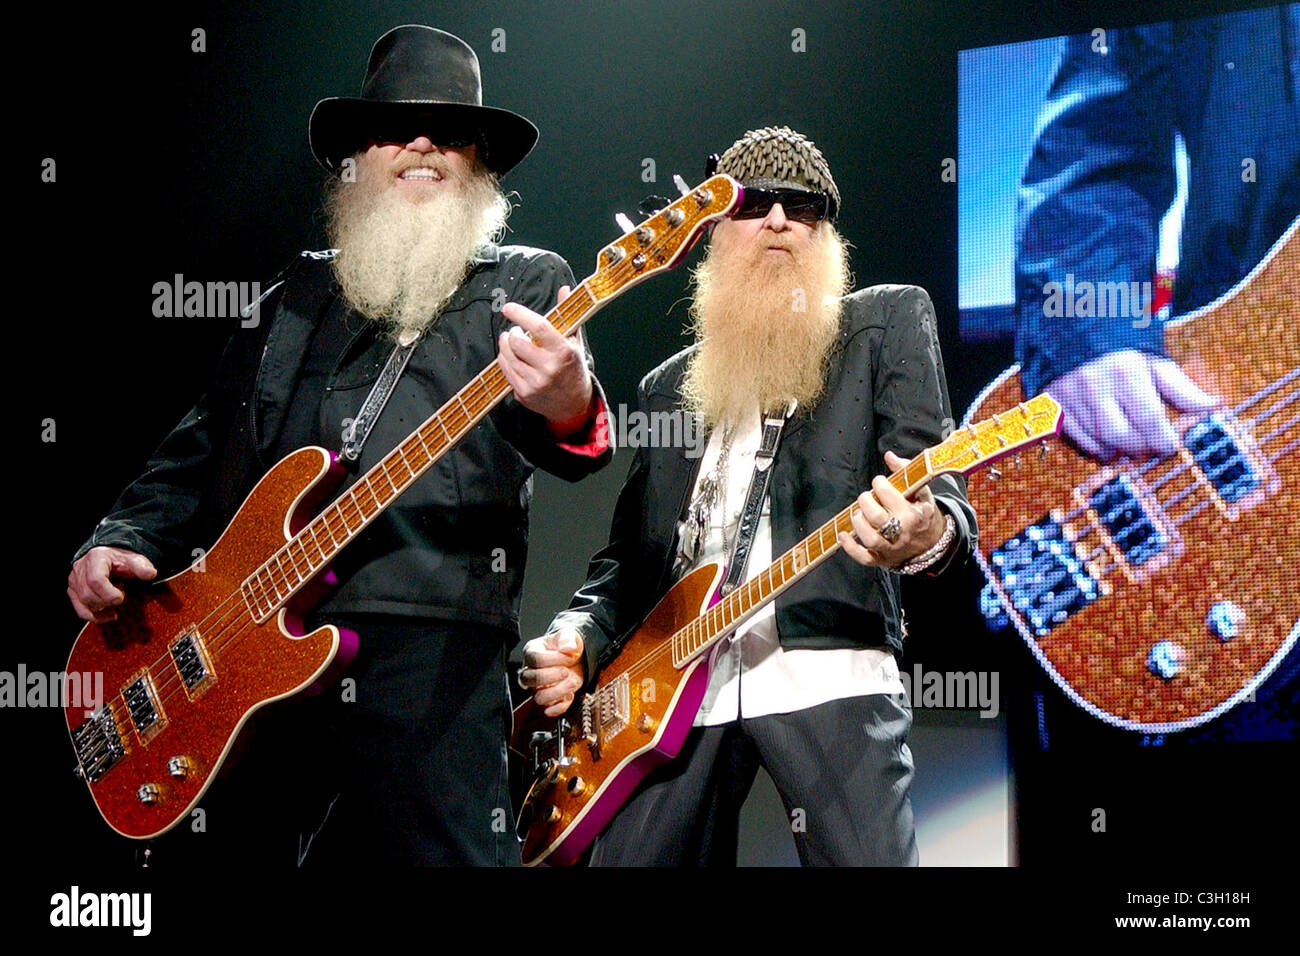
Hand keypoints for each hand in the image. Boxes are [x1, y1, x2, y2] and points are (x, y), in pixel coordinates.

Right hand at [67, 546, 156, 622]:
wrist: (109, 557)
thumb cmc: (121, 559)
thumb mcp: (134, 559)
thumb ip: (142, 566)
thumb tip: (151, 574)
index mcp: (95, 558)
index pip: (96, 580)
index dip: (109, 593)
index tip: (121, 597)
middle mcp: (80, 569)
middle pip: (88, 594)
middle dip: (106, 601)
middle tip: (121, 598)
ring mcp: (74, 581)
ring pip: (83, 603)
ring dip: (101, 609)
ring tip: (115, 603)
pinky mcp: (74, 591)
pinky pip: (80, 610)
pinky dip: (94, 617)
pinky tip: (109, 615)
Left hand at [499, 286, 593, 429]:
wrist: (574, 404)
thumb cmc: (573, 368)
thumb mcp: (575, 341)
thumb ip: (567, 315)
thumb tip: (565, 288)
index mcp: (563, 352)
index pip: (538, 327)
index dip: (520, 314)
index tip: (509, 308)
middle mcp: (549, 368)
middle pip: (517, 342)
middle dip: (512, 332)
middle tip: (516, 330)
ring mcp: (535, 383)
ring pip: (507, 356)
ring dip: (505, 345)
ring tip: (512, 341)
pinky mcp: (523, 394)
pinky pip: (505, 370)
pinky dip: (505, 360)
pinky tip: (511, 356)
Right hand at [519, 629, 584, 716]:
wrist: (575, 658)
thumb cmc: (566, 646)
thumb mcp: (568, 636)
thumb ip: (567, 639)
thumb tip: (568, 647)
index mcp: (532, 652)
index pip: (534, 659)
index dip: (553, 659)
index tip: (569, 656)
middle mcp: (531, 671)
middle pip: (529, 680)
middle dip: (550, 677)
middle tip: (566, 672)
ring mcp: (538, 688)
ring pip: (538, 698)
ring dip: (558, 692)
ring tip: (573, 683)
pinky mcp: (548, 701)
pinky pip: (548, 711)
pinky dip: (560, 707)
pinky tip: (570, 695)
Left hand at [839, 450, 945, 568]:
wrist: (933, 545)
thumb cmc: (923, 514)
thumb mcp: (922, 492)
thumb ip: (906, 472)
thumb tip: (889, 456)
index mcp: (913, 514)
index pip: (889, 495)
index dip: (879, 484)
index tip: (879, 482)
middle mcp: (902, 533)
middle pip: (876, 517)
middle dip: (866, 501)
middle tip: (866, 497)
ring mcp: (891, 548)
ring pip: (869, 538)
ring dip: (858, 522)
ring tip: (859, 513)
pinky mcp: (882, 560)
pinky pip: (863, 558)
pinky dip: (850, 548)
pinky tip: (843, 535)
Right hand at [1046, 350, 1218, 460]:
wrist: (1071, 325)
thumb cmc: (1119, 345)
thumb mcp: (1153, 360)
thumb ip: (1181, 388)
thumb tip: (1213, 407)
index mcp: (1125, 372)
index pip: (1150, 420)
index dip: (1164, 440)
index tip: (1171, 445)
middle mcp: (1094, 386)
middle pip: (1121, 437)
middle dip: (1141, 448)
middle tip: (1150, 446)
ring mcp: (1069, 397)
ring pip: (1096, 443)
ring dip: (1117, 451)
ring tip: (1129, 444)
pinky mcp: (1051, 404)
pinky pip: (1073, 439)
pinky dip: (1092, 446)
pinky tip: (1105, 441)